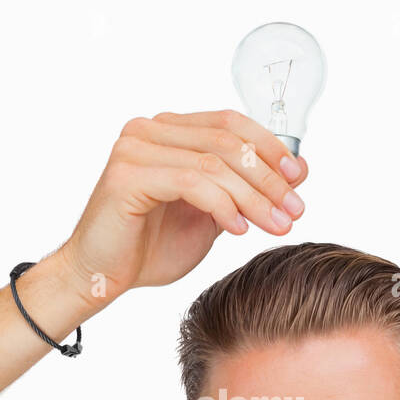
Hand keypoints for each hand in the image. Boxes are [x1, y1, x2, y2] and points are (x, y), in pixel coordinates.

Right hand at [49, 109, 309, 311]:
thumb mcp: (211, 214)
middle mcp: (149, 130)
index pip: (230, 122)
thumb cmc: (149, 249)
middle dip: (268, 178)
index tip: (299, 179)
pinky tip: (238, 230)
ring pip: (214, 163)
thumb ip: (242, 189)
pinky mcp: (126, 175)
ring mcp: (135, 148)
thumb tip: (295, 171)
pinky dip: (222, 206)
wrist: (101, 277)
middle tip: (295, 210)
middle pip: (227, 140)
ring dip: (253, 197)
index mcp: (169, 131)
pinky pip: (191, 183)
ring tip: (277, 225)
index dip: (270, 146)